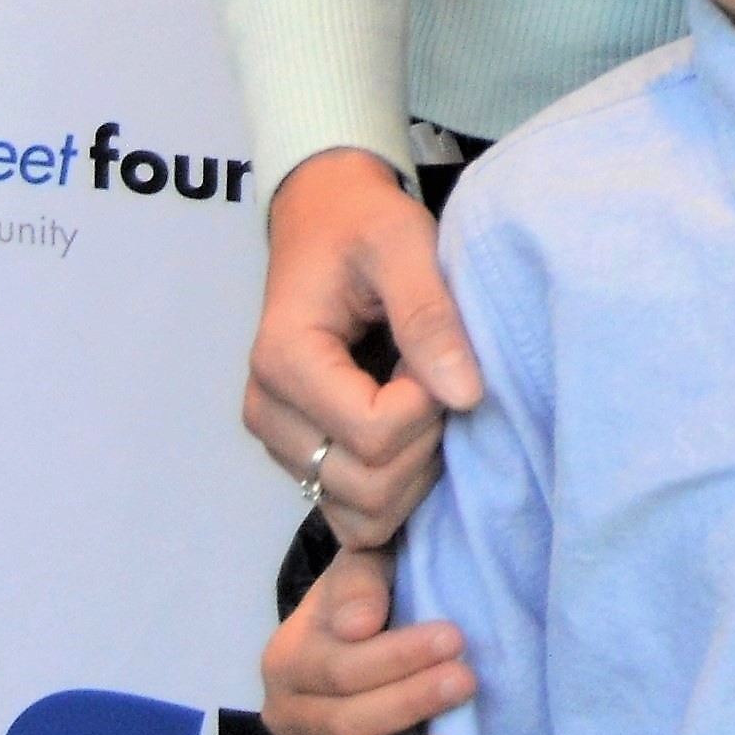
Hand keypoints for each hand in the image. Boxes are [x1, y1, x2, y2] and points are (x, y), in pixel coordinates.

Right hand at [246, 147, 481, 548]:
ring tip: (422, 400)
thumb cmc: (363, 224)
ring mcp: (283, 444)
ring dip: (414, 471)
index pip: (373, 433)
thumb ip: (431, 316)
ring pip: (363, 514)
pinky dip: (398, 488)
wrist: (325, 219)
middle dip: (424, 443)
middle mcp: (269, 414)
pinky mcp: (303, 459)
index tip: (441, 355)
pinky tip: (414, 433)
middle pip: (367, 486)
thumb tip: (465, 396)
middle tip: (435, 378)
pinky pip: (356, 513)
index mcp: (284, 362)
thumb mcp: (403, 244)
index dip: (428, 404)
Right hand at [263, 545, 472, 734]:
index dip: (396, 657)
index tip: (455, 637)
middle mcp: (289, 716)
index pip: (338, 670)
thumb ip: (359, 582)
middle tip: (466, 683)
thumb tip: (358, 625)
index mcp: (287, 661)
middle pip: (346, 724)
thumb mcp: (364, 567)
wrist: (365, 625)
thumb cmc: (371, 593)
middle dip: (409, 704)